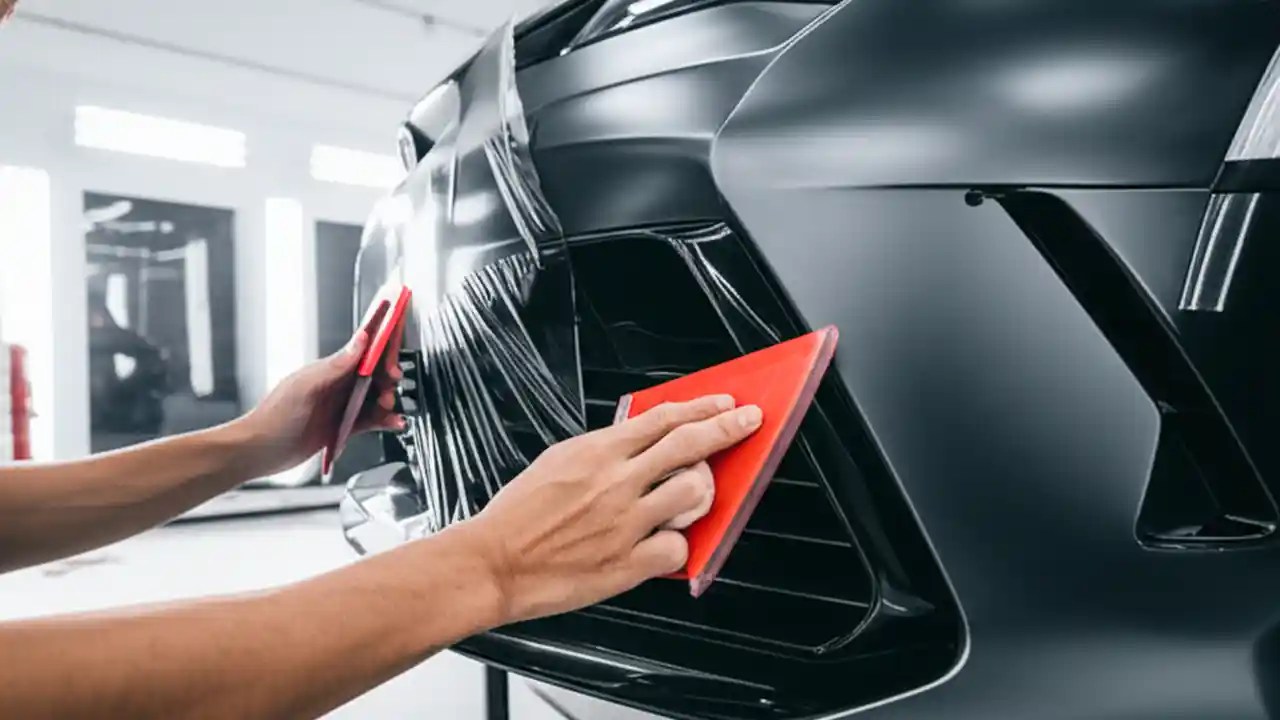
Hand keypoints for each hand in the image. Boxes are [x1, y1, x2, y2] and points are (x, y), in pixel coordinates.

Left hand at [236, 312, 406, 476]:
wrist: (259, 452)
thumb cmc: (274, 417)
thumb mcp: (306, 387)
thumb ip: (335, 365)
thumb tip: (360, 341)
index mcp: (327, 370)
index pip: (360, 351)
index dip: (381, 347)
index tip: (396, 346)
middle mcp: (335, 386)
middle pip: (373, 376)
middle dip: (388, 378)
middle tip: (392, 385)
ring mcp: (339, 407)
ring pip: (374, 399)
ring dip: (388, 402)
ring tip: (390, 408)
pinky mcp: (342, 427)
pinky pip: (370, 421)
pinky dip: (384, 421)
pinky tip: (392, 423)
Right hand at [454, 395, 763, 625]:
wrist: (493, 563)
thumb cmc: (517, 516)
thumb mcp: (557, 461)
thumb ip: (603, 451)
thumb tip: (638, 441)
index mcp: (597, 452)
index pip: (664, 418)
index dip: (702, 408)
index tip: (725, 403)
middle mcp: (616, 483)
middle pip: (689, 446)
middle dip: (728, 428)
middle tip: (748, 421)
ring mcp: (625, 523)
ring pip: (693, 493)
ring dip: (703, 490)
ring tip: (694, 494)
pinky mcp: (626, 563)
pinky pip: (676, 547)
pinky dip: (676, 544)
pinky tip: (662, 542)